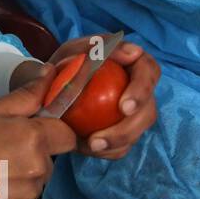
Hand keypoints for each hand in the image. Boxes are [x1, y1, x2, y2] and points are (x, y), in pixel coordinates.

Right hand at [0, 70, 76, 198]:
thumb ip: (26, 96)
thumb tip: (53, 73)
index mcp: (34, 140)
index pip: (68, 137)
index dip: (55, 134)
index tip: (37, 136)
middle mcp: (38, 171)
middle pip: (48, 163)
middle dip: (31, 158)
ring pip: (34, 187)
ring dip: (19, 182)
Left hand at [14, 36, 160, 158]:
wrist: (50, 89)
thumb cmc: (67, 65)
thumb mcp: (75, 51)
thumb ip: (100, 48)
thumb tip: (134, 52)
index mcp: (134, 65)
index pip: (149, 74)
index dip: (142, 92)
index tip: (124, 108)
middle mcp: (140, 91)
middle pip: (148, 112)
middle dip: (128, 129)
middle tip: (101, 138)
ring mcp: (133, 115)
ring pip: (137, 133)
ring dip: (116, 143)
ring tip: (90, 146)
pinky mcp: (123, 133)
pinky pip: (122, 147)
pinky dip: (107, 150)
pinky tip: (88, 148)